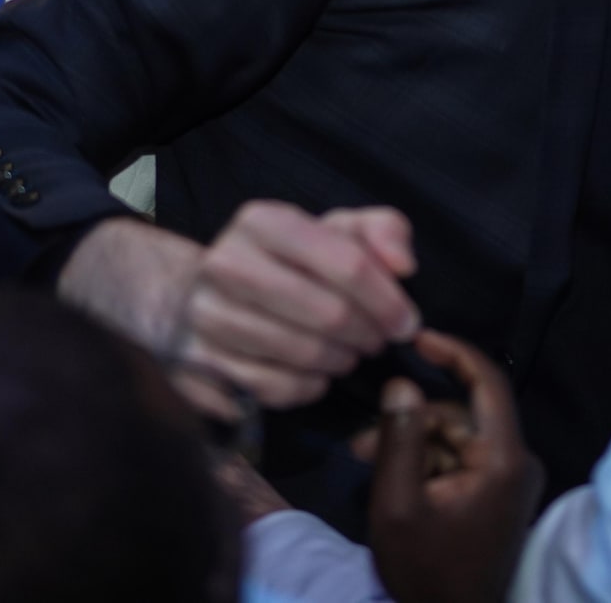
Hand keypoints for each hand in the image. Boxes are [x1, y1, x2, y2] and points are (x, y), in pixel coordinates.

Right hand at [172, 202, 420, 409]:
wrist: (213, 290)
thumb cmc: (292, 259)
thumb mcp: (339, 230)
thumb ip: (382, 232)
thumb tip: (403, 265)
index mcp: (263, 221)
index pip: (347, 263)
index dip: (388, 300)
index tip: (407, 323)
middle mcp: (227, 263)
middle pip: (328, 314)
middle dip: (367, 334)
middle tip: (378, 340)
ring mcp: (208, 314)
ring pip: (303, 354)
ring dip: (341, 360)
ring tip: (349, 352)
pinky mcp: (203, 361)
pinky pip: (276, 388)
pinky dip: (309, 386)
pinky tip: (317, 373)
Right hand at [369, 331, 543, 602]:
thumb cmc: (426, 572)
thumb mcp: (399, 504)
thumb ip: (399, 439)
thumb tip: (402, 382)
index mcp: (503, 460)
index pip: (488, 382)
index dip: (454, 352)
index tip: (416, 337)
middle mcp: (516, 463)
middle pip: (462, 415)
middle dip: (412, 420)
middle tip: (362, 440)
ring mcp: (509, 481)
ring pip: (455, 438)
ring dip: (412, 443)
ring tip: (365, 459)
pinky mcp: (497, 497)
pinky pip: (459, 461)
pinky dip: (425, 462)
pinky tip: (390, 475)